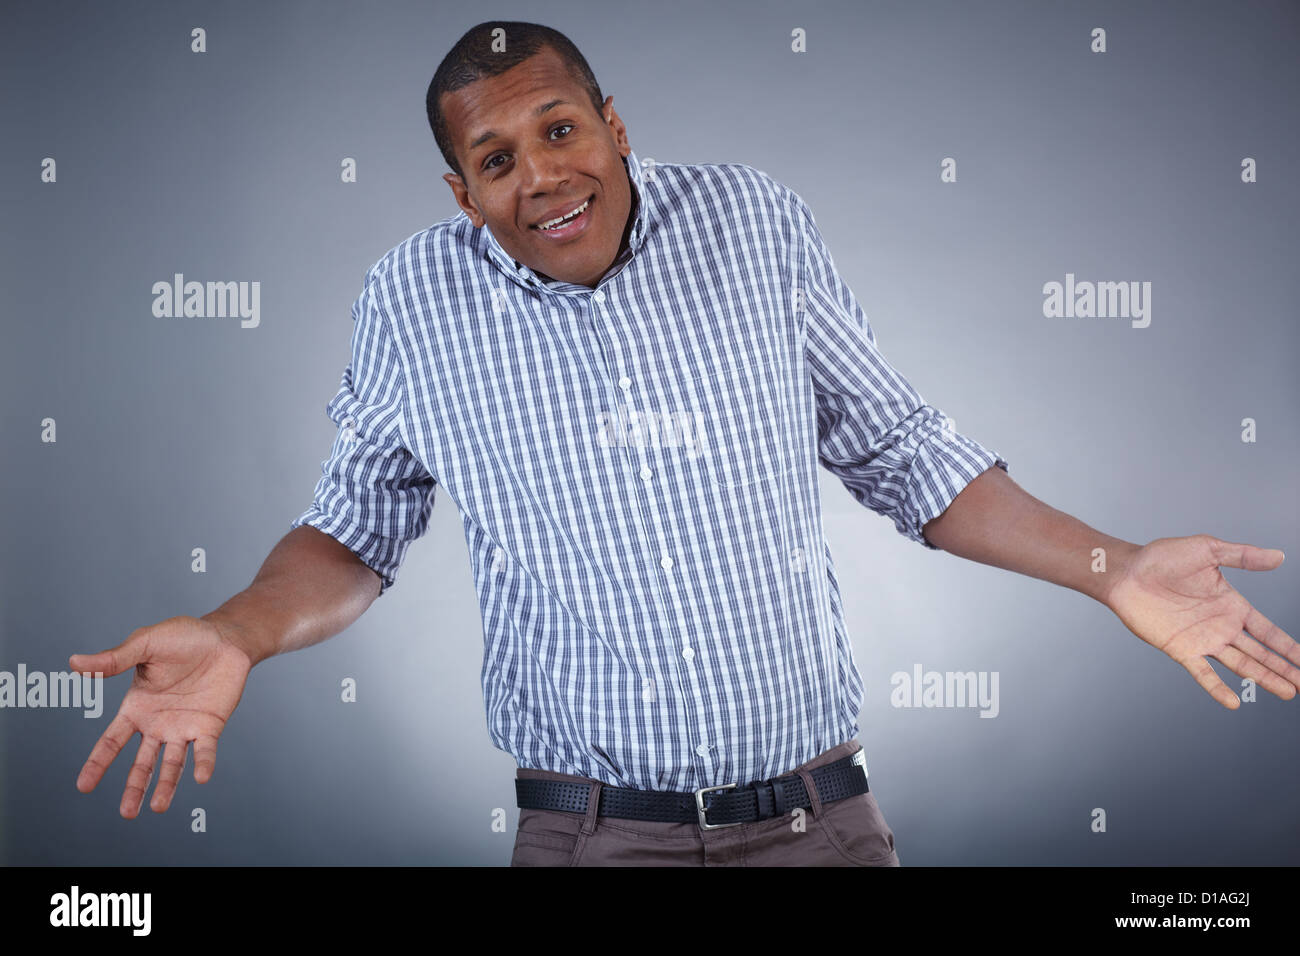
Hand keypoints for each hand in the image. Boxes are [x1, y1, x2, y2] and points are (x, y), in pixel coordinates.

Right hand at [70, 615, 253, 816]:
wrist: (225, 638)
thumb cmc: (183, 637)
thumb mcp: (145, 644)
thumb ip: (114, 659)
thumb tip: (74, 662)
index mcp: (137, 708)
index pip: (112, 741)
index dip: (97, 763)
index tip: (83, 786)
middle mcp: (158, 724)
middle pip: (141, 763)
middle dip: (133, 787)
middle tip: (126, 813)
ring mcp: (184, 727)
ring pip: (171, 764)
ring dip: (164, 786)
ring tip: (156, 808)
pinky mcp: (210, 726)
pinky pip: (204, 750)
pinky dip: (202, 764)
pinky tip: (200, 778)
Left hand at [1104, 534, 1296, 708]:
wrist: (1127, 571)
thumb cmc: (1163, 557)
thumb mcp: (1208, 551)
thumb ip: (1243, 556)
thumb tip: (1280, 556)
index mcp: (1232, 606)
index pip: (1268, 631)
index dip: (1289, 647)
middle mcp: (1221, 627)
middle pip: (1260, 654)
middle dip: (1284, 669)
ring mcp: (1202, 640)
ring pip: (1241, 665)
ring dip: (1264, 679)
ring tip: (1287, 693)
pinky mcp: (1180, 649)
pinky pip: (1202, 673)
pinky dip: (1217, 688)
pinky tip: (1233, 702)